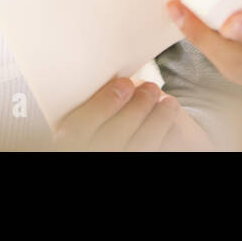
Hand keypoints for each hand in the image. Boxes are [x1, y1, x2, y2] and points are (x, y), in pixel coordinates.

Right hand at [53, 77, 202, 150]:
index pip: (80, 125)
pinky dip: (166, 139)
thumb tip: (118, 76)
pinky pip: (155, 153)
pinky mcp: (135, 164)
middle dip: (138, 107)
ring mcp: (112, 162)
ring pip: (138, 147)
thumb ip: (91, 101)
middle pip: (113, 136)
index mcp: (68, 140)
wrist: (107, 144)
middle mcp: (90, 154)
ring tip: (169, 103)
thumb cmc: (94, 125)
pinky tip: (173, 125)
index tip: (126, 83)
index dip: (105, 103)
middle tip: (152, 88)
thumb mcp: (82, 114)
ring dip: (158, 122)